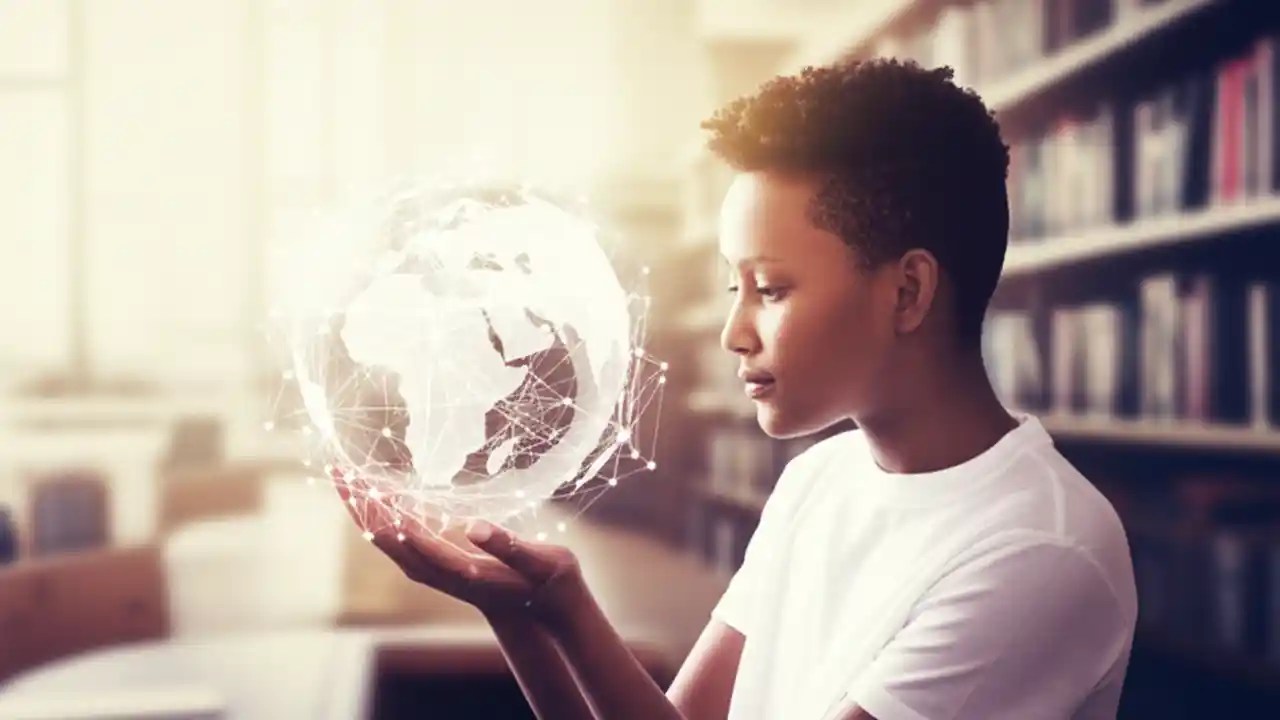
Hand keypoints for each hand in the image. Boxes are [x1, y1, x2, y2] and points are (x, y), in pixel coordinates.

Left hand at [333, 475, 584, 625]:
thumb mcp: (538, 562)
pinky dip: (384, 516)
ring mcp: (437, 571)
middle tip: (337, 471)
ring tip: (347, 478)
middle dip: (361, 505)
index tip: (363, 484)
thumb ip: (507, 546)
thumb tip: (473, 526)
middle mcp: (441, 573)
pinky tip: (378, 496)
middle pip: (387, 539)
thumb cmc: (548, 581)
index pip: (410, 538)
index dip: (384, 510)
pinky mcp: (439, 564)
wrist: (544, 610)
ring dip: (367, 510)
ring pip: (389, 540)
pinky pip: (401, 539)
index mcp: (461, 570)